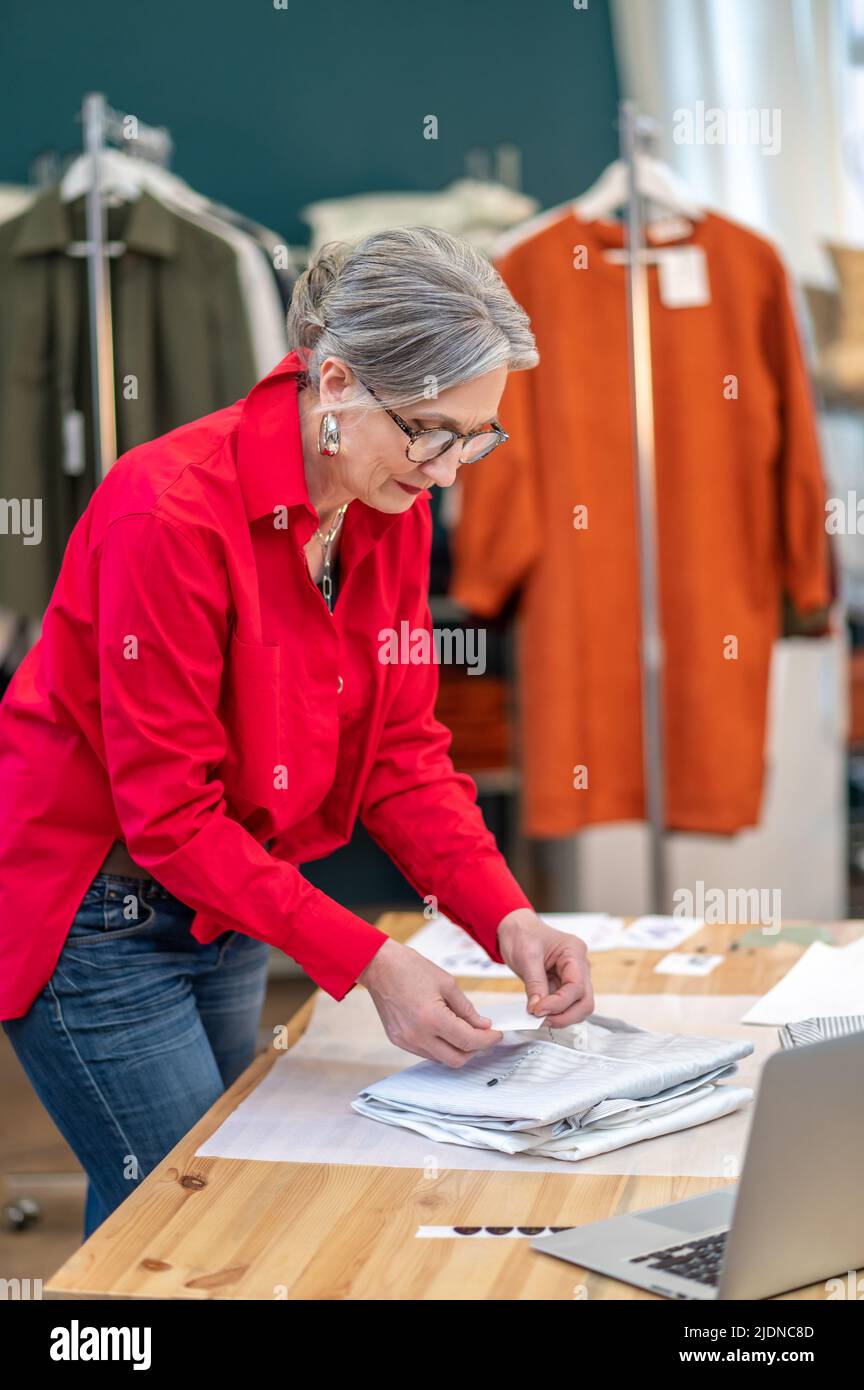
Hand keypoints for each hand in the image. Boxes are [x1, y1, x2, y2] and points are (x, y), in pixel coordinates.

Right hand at [358, 937, 502, 1066]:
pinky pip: (426, 1052)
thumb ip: (466, 1009)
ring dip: (457, 1049)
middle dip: (475, 1049)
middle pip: (457, 1059)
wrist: (378, 966)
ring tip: (464, 1031)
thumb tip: (482, 1025)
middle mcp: (418, 1036)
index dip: (487, 1040)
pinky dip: (440, 1046)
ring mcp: (406, 1041)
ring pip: (441, 1059)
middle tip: (483, 1035)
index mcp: (433, 1019)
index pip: (469, 1041)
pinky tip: (444, 1031)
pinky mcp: (398, 1040)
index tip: (496, 1034)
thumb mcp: (447, 983)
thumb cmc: (411, 968)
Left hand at [496, 909, 593, 1027]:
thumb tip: (537, 1010)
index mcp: (574, 952)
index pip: (576, 987)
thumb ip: (534, 984)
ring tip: (538, 1017)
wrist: (515, 929)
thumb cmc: (522, 934)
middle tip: (541, 1020)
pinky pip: (565, 1005)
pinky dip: (554, 1013)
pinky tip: (539, 1013)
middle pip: (585, 1001)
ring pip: (579, 1007)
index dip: (558, 1004)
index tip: (538, 1010)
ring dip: (560, 1017)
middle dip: (565, 1015)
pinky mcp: (563, 985)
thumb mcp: (526, 957)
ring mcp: (573, 976)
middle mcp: (579, 966)